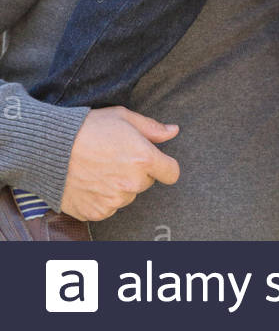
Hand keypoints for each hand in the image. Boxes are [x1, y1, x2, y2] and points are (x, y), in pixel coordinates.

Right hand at [60, 107, 179, 222]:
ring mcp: (114, 200)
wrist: (52, 149)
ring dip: (119, 186)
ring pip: (127, 195)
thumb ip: (152, 128)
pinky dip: (103, 197)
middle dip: (137, 171)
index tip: (156, 162)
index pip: (171, 173)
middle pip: (146, 182)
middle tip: (116, 157)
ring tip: (100, 168)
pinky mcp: (97, 212)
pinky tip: (90, 181)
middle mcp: (132, 183)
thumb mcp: (123, 118)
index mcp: (143, 159)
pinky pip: (109, 207)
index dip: (165, 166)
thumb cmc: (88, 128)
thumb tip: (173, 131)